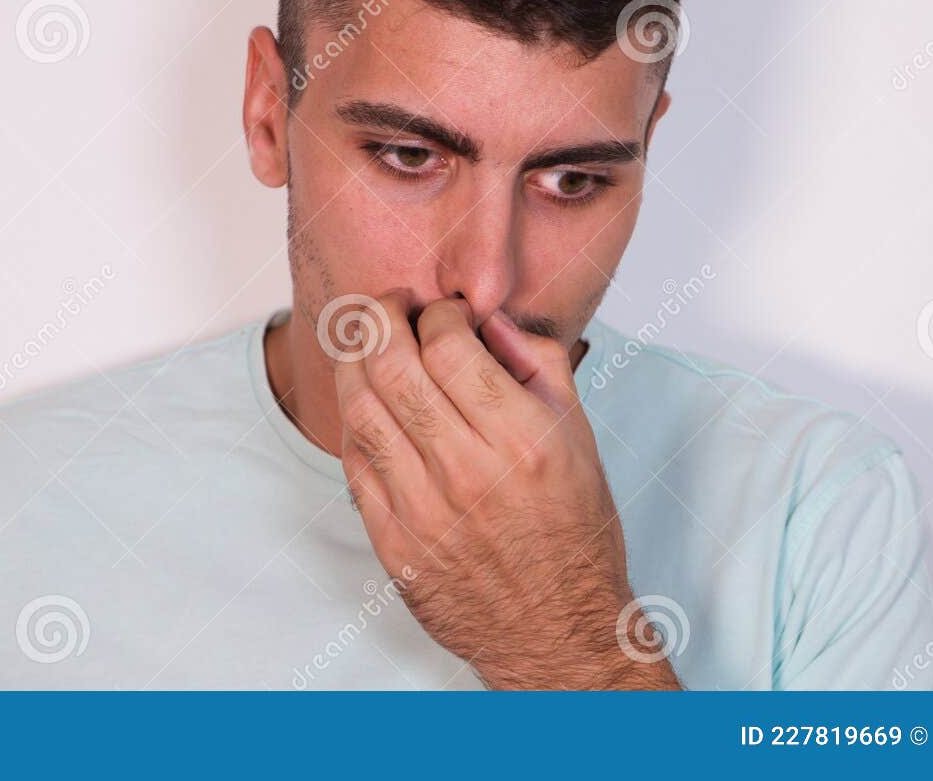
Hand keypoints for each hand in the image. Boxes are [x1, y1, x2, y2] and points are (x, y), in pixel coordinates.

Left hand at [333, 293, 678, 689]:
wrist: (558, 628)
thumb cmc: (574, 530)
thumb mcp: (578, 435)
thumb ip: (537, 363)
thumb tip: (488, 318)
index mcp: (521, 439)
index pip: (449, 346)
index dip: (435, 314)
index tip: (439, 311)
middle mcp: (469, 472)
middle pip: (393, 368)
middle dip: (380, 319)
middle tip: (384, 306)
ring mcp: (424, 512)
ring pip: (362, 412)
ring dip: (354, 363)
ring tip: (363, 343)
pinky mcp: (396, 545)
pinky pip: (355, 467)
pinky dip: (354, 424)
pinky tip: (364, 405)